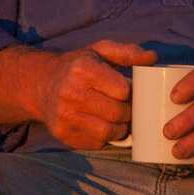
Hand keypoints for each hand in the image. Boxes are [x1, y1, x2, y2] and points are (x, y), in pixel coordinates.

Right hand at [38, 40, 155, 149]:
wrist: (41, 85)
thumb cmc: (77, 67)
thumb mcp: (99, 51)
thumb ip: (127, 52)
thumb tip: (152, 57)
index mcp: (82, 69)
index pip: (123, 90)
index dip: (130, 92)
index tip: (127, 91)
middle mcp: (70, 93)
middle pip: (118, 113)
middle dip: (128, 111)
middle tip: (126, 106)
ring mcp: (65, 116)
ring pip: (109, 132)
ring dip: (119, 128)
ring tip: (116, 118)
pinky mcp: (63, 134)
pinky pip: (96, 143)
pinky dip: (104, 137)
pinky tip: (100, 124)